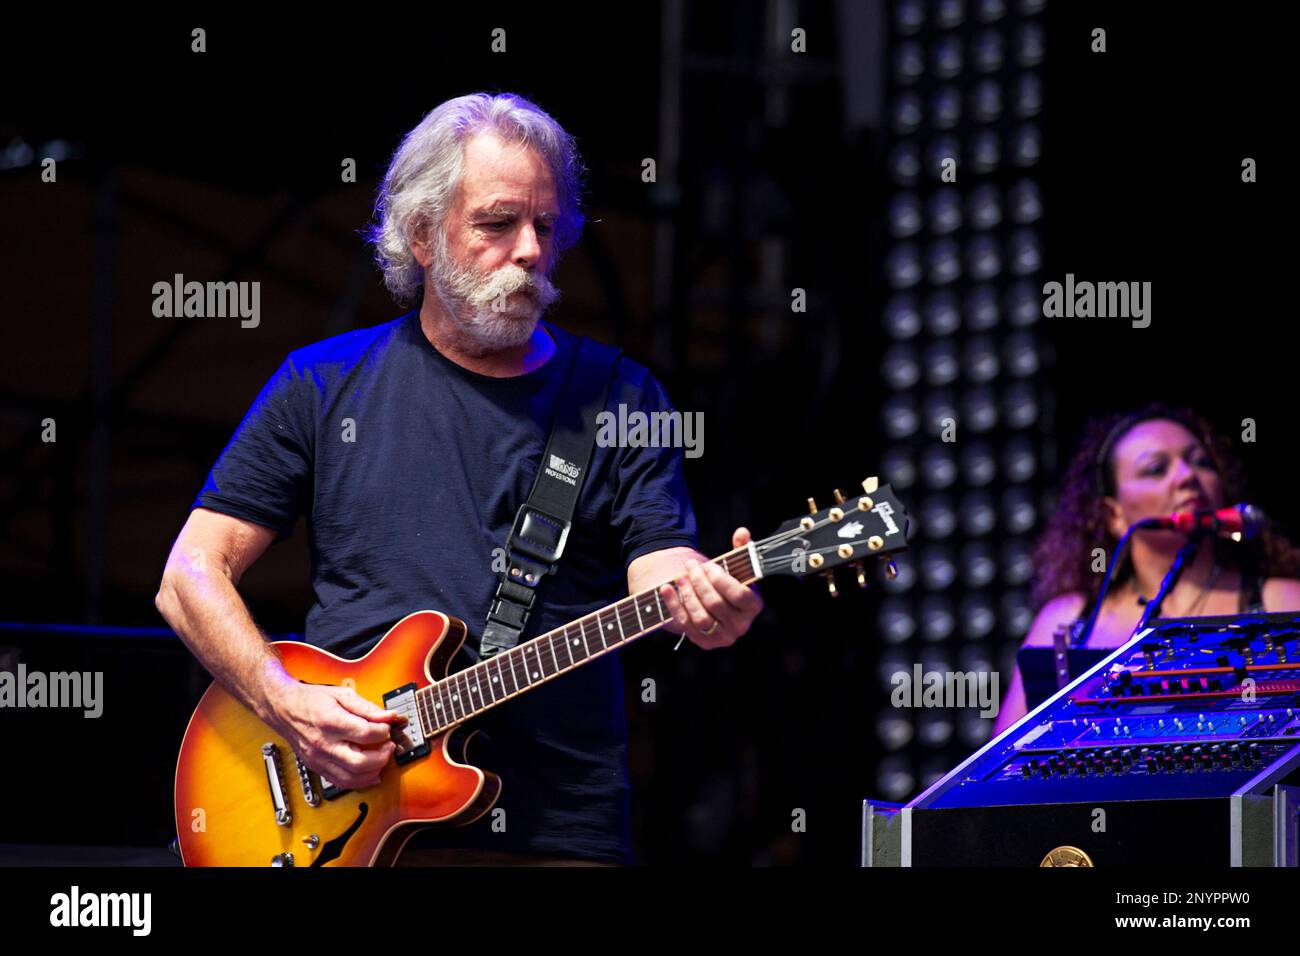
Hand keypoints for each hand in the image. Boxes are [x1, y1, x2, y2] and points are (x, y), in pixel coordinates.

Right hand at [265, 680, 406, 790]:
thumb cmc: (311, 700)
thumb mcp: (341, 694)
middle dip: (382, 756)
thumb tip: (389, 716)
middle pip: (360, 761)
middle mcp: (323, 744)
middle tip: (389, 745)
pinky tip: (371, 774)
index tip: (387, 727)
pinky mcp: (317, 767)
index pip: (365, 733)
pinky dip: (359, 781)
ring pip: (352, 777)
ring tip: (382, 757)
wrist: (284, 709)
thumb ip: (367, 707)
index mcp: (330, 721)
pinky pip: (341, 782)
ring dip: (374, 771)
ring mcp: (319, 759)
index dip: (383, 732)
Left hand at [658, 527, 763, 648]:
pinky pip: (686, 624)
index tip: (708, 566)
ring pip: (702, 617)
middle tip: (690, 566)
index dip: (721, 579)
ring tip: (679, 576)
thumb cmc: (726, 581)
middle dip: (700, 582)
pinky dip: (674, 605)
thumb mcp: (735, 566)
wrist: (713, 603)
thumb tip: (742, 532)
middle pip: (717, 604)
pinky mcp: (705, 643)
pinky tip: (666, 588)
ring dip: (687, 594)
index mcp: (753, 606)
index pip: (740, 595)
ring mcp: (723, 637)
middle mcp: (741, 626)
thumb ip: (740, 549)